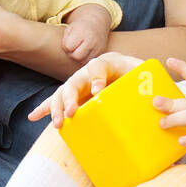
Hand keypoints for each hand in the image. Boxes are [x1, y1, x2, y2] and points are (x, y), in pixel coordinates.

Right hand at [29, 51, 143, 126]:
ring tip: (58, 123)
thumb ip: (146, 73)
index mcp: (105, 63)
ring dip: (56, 108)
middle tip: (72, 112)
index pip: (97, 66)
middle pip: (73, 82)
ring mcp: (77, 85)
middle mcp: (87, 73)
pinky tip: (33, 117)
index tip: (98, 90)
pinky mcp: (72, 97)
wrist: (125, 74)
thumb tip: (152, 83)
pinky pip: (54, 102)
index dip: (96, 77)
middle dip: (70, 98)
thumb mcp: (141, 70)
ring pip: (61, 94)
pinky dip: (43, 109)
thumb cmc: (134, 73)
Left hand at [60, 5, 111, 63]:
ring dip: (78, 57)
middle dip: (72, 54)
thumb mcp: (70, 28)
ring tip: (78, 49)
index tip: (68, 42)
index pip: (68, 47)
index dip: (66, 46)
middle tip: (72, 48)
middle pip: (76, 56)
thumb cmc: (80, 26)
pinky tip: (84, 51)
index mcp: (81, 32)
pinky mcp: (101, 52)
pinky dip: (85, 58)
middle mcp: (91, 40)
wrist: (97, 23)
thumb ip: (65, 40)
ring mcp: (97, 47)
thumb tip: (67, 51)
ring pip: (83, 61)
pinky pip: (89, 61)